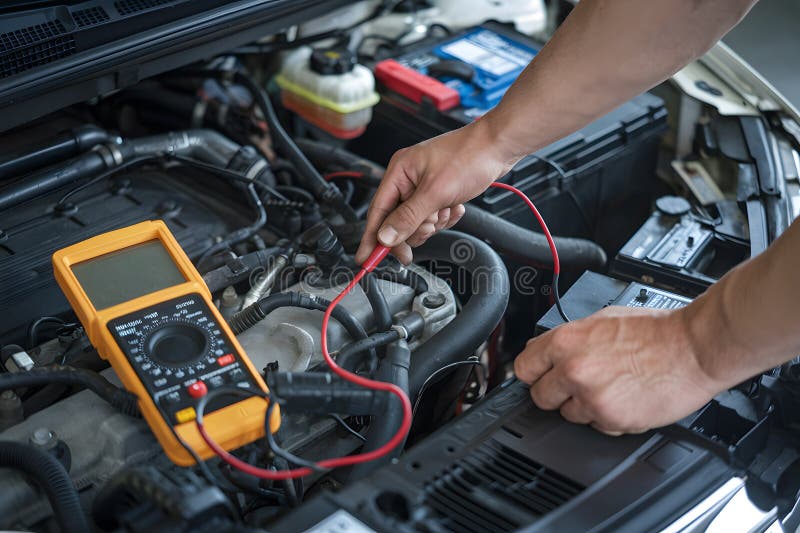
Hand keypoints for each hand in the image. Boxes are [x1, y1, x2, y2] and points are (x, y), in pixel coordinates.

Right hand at [355, 119, 517, 263]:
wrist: (498, 147)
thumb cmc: (469, 156)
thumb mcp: (435, 192)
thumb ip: (408, 217)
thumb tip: (385, 236)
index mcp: (399, 173)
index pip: (378, 211)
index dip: (372, 238)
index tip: (366, 259)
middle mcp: (408, 180)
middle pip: (398, 222)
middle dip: (417, 227)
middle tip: (431, 222)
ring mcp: (423, 187)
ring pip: (418, 223)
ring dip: (435, 221)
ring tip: (447, 206)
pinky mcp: (438, 193)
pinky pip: (434, 218)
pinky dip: (446, 216)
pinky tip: (455, 205)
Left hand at [514, 306, 724, 434]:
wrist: (694, 348)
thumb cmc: (655, 331)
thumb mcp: (600, 319)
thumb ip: (567, 338)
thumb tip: (543, 349)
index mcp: (566, 342)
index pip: (523, 367)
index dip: (533, 372)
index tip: (539, 375)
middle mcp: (573, 371)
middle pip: (540, 396)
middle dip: (556, 392)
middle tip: (577, 384)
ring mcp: (592, 399)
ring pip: (568, 414)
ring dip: (583, 406)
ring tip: (610, 387)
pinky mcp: (613, 420)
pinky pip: (597, 427)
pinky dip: (607, 418)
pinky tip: (625, 398)